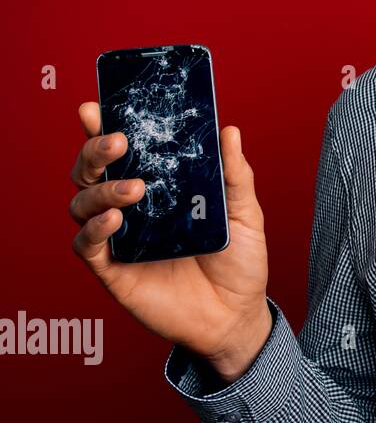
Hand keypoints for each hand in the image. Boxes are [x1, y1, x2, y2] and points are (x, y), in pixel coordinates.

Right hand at [68, 102, 271, 381]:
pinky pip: (87, 246)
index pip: (122, 152)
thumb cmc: (239, 262)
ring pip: (82, 203)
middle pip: (91, 172)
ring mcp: (120, 238)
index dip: (102, 128)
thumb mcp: (245, 213)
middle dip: (94, 151)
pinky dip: (94, 229)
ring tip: (133, 188)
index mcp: (160, 187)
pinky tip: (114, 221)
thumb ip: (235, 174)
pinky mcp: (113, 270)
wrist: (238, 316)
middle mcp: (132, 209)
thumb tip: (229, 130)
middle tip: (117, 140)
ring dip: (101, 189)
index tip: (95, 106)